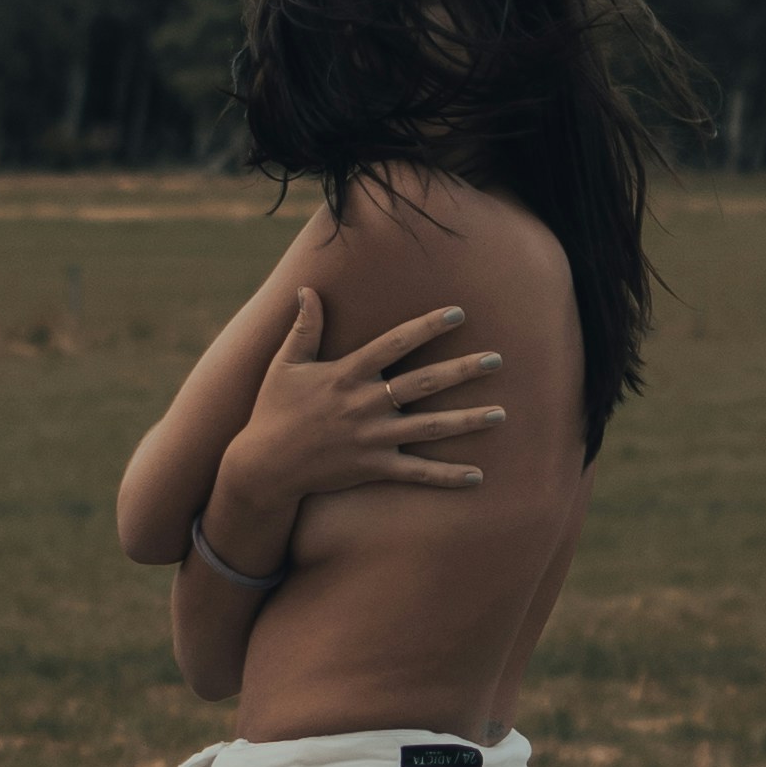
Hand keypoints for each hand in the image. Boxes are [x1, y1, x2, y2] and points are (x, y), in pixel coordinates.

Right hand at [209, 292, 504, 551]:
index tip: (458, 313)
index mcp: (347, 374)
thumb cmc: (273, 410)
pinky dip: (447, 476)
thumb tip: (307, 289)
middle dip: (463, 370)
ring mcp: (372, 437)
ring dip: (468, 420)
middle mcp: (365, 403)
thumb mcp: (285, 364)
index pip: (395, 343)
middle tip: (497, 359)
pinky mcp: (373, 467)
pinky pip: (417, 473)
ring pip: (430, 427)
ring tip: (501, 413)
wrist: (264, 465)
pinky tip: (477, 476)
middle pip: (425, 383)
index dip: (427, 327)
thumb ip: (304, 328)